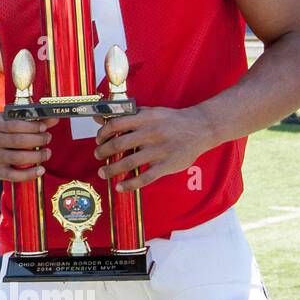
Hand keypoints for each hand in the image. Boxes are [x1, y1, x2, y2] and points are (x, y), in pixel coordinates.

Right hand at [0, 114, 52, 181]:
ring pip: (18, 158)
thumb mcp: (7, 119)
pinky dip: (29, 174)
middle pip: (18, 141)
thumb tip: (53, 119)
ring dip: (37, 156)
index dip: (33, 127)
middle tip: (47, 138)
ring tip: (46, 152)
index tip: (43, 128)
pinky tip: (40, 169)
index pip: (15, 125)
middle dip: (38, 140)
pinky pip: (14, 176)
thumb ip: (31, 119)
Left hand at [94, 105, 213, 192]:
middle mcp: (151, 133)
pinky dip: (130, 184)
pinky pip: (145, 178)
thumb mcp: (149, 112)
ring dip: (111, 170)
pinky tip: (120, 187)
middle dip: (103, 152)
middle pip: (118, 144)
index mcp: (145, 118)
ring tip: (103, 173)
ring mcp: (159, 150)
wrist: (201, 127)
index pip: (115, 124)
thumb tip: (98, 117)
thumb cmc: (170, 120)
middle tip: (98, 156)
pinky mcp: (167, 165)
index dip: (102, 133)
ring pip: (128, 163)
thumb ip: (125, 115)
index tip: (99, 139)